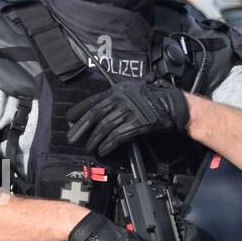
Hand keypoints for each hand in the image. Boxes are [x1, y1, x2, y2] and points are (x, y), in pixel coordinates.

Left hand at [65, 80, 188, 155]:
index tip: (69, 119)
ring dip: (94, 139)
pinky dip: (108, 144)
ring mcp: (129, 111)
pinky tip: (103, 150)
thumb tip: (98, 111)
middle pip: (95, 115)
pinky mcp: (137, 123)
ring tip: (89, 147)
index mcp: (117, 90)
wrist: (172, 104)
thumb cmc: (152, 98)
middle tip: (72, 138)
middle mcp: (121, 99)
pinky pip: (118, 135)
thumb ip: (115, 99)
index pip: (93, 101)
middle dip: (81, 128)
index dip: (79, 111)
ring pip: (105, 127)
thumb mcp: (130, 91)